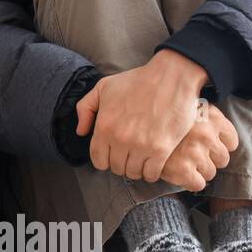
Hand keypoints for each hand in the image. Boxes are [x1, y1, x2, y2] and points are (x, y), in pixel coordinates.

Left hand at [76, 49, 208, 181]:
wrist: (170, 78)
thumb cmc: (136, 81)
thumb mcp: (103, 87)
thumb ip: (85, 108)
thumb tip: (81, 132)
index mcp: (104, 127)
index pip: (98, 160)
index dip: (104, 159)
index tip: (111, 155)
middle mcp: (120, 140)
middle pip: (116, 168)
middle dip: (120, 163)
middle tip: (128, 155)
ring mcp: (141, 146)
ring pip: (133, 173)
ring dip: (136, 168)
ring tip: (140, 158)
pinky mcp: (161, 150)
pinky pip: (151, 174)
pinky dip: (150, 172)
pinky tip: (152, 163)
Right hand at [160, 102, 239, 191]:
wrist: (137, 111)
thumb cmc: (160, 110)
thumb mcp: (188, 104)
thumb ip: (206, 114)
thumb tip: (220, 125)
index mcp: (212, 116)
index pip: (232, 142)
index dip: (220, 145)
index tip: (208, 145)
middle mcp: (205, 133)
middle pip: (223, 159)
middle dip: (209, 159)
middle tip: (191, 153)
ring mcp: (194, 151)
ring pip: (211, 172)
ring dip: (198, 170)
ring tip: (182, 162)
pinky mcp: (183, 168)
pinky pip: (198, 184)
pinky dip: (191, 183)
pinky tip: (180, 173)